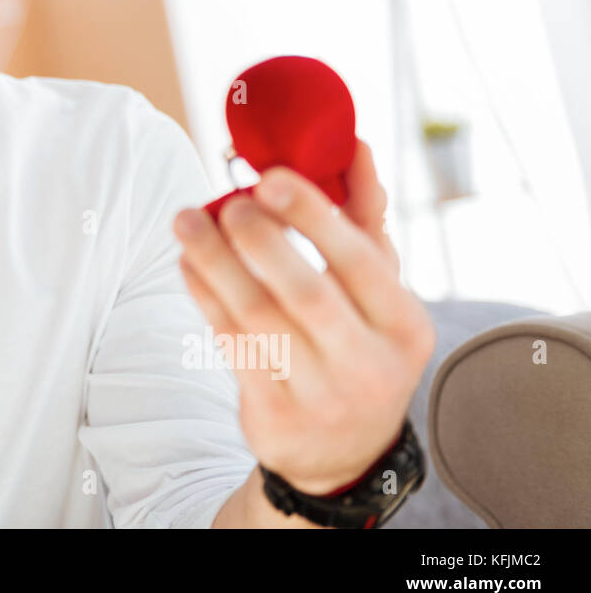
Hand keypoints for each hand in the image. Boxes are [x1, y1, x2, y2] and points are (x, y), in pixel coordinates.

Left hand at [174, 139, 434, 494]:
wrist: (342, 452)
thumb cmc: (357, 344)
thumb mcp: (377, 293)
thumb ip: (364, 218)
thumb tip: (352, 140)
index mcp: (405, 325)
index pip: (361, 261)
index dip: (313, 215)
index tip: (270, 176)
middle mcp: (370, 364)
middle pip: (307, 294)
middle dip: (260, 241)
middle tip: (226, 202)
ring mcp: (322, 396)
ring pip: (258, 319)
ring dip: (216, 263)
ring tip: (187, 221)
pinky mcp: (276, 415)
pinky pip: (232, 345)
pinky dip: (205, 298)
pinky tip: (188, 263)